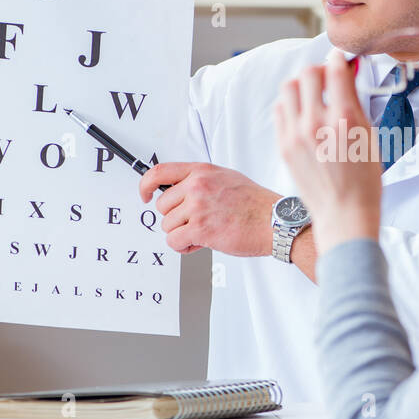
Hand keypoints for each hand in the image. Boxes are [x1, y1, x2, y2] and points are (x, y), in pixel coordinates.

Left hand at [139, 162, 279, 256]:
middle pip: (162, 205)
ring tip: (202, 232)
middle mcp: (197, 186)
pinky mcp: (200, 229)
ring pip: (167, 225)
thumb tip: (179, 190)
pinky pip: (174, 241)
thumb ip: (201, 181)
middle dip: (174, 218)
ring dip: (181, 233)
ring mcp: (198, 207)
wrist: (273, 221)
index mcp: (201, 172)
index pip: (159, 172)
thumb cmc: (254, 203)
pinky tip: (199, 243)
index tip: (144, 195)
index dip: (145, 185)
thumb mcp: (226, 178)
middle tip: (194, 222)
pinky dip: (184, 247)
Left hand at [275, 50, 382, 252]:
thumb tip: (347, 76)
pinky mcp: (284, 146)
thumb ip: (355, 102)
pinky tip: (303, 113)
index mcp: (344, 120)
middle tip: (328, 78)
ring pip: (288, 88)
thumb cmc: (364, 181)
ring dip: (302, 85)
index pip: (334, 70)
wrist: (343, 214)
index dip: (339, 59)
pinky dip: (290, 104)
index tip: (340, 60)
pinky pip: (280, 110)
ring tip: (314, 95)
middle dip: (320, 70)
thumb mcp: (370, 137)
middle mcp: (316, 124)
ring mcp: (296, 135)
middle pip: (307, 73)